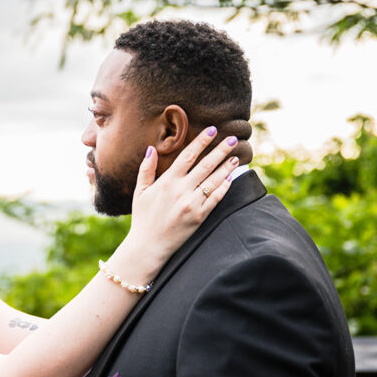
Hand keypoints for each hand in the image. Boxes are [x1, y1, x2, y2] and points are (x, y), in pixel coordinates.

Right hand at [109, 128, 239, 281]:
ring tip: (236, 157)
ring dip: (227, 167)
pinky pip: (216, 198)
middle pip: (206, 165)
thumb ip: (146, 169)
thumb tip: (151, 148)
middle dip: (220, 150)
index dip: (201, 141)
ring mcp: (192, 204)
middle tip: (232, 139)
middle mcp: (181, 190)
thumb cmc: (143, 218)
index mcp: (167, 181)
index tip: (212, 130)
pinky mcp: (199, 217)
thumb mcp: (140, 192)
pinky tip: (231, 178)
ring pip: (214, 180)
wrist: (148, 246)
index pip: (188, 156)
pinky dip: (225, 187)